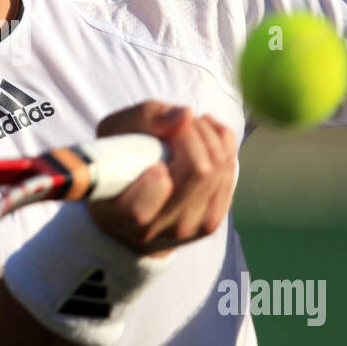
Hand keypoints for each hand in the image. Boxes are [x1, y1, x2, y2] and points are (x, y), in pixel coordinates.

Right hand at [87, 102, 237, 255]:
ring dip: (208, 136)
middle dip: (194, 133)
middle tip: (176, 125)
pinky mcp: (209, 223)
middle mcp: (155, 228)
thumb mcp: (117, 130)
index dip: (167, 155)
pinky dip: (221, 146)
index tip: (156, 144)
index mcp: (121, 210)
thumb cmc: (119, 161)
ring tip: (187, 130)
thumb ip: (145, 119)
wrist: (129, 204)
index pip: (159, 183)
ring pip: (220, 168)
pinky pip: (230, 172)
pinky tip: (202, 139)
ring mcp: (186, 229)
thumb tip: (186, 116)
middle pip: (201, 169)